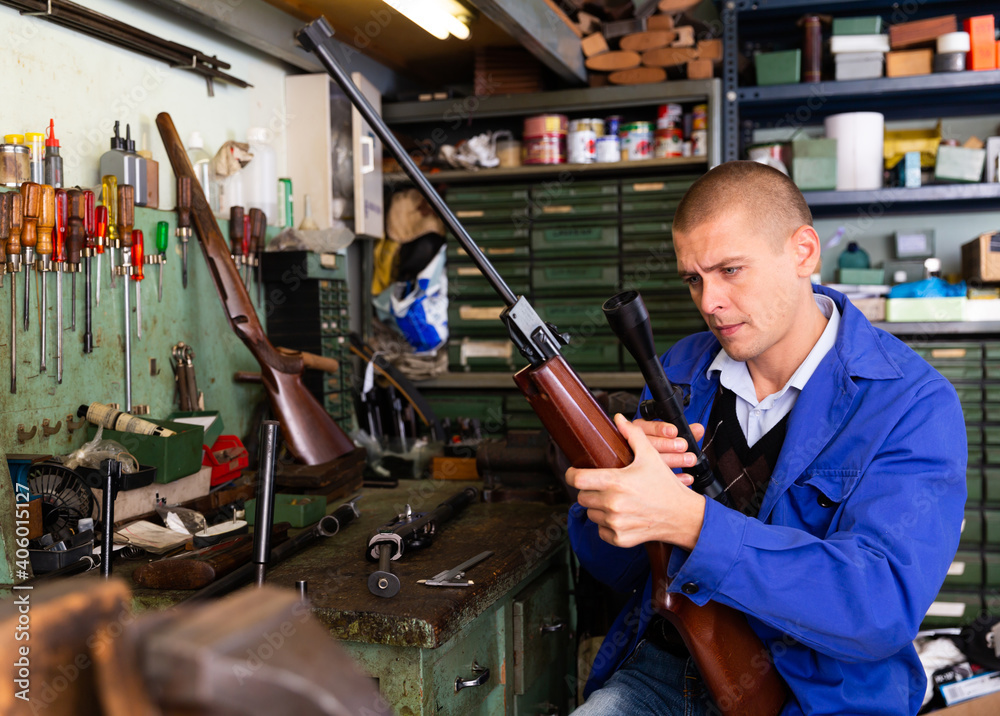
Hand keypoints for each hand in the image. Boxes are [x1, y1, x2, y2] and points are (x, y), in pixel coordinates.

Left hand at [565, 414, 705, 550]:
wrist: (683, 516)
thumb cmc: (666, 485)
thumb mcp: (650, 456)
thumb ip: (632, 435)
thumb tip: (619, 418)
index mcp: (615, 482)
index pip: (576, 479)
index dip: (571, 474)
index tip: (575, 472)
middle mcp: (612, 504)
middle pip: (581, 496)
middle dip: (589, 490)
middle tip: (604, 486)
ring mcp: (615, 523)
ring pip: (590, 513)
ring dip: (598, 507)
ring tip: (615, 500)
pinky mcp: (619, 539)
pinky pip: (600, 530)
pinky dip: (606, 524)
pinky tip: (621, 515)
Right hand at [631, 418, 705, 486]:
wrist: (641, 467)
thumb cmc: (660, 447)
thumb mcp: (671, 437)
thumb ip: (685, 432)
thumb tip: (699, 429)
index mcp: (640, 431)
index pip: (645, 427)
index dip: (660, 429)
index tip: (673, 431)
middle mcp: (634, 445)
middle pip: (648, 444)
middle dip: (668, 445)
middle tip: (683, 446)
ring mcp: (636, 462)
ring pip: (651, 461)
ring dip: (673, 460)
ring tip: (689, 460)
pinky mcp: (642, 477)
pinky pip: (657, 479)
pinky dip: (675, 477)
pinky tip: (687, 477)